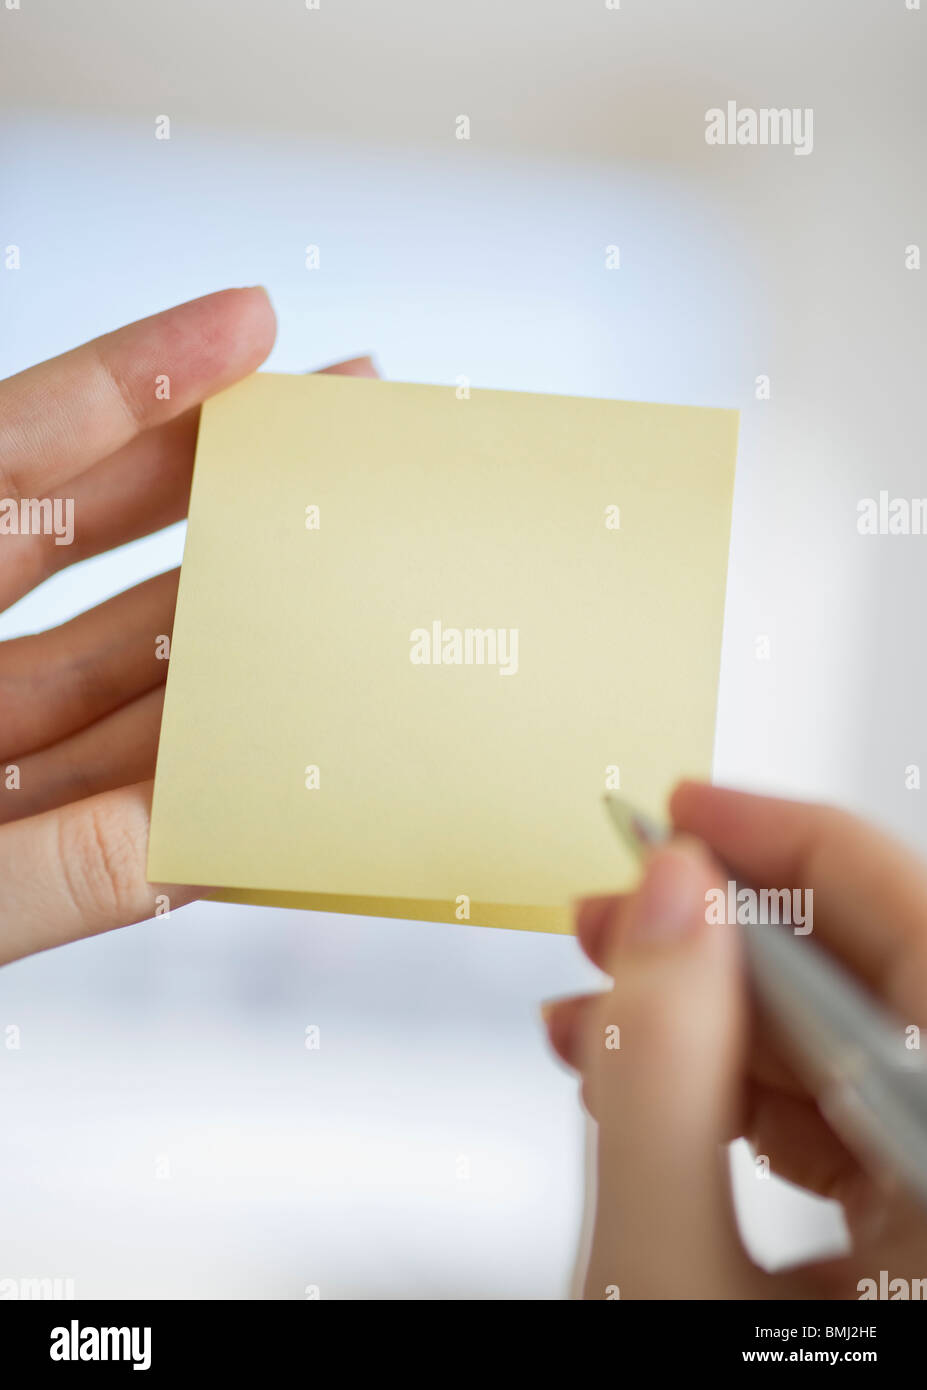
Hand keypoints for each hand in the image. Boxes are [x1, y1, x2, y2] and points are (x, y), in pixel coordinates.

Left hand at [0, 289, 374, 965]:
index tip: (250, 319)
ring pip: (99, 648)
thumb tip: (206, 840)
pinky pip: (90, 764)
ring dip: (217, 612)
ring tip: (329, 563)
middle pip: (68, 526)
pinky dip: (176, 749)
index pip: (6, 457)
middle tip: (325, 419)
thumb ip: (42, 873)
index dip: (131, 379)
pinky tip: (265, 720)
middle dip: (205, 473)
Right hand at [544, 782, 926, 1298]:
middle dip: (717, 937)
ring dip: (702, 1016)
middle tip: (615, 912)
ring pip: (837, 1058)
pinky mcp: (903, 1245)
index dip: (794, 845)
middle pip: (867, 987)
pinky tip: (634, 1086)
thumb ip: (658, 1079)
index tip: (689, 812)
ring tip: (594, 1004)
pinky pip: (827, 1126)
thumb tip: (667, 904)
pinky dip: (722, 1093)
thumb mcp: (663, 1277)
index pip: (915, 930)